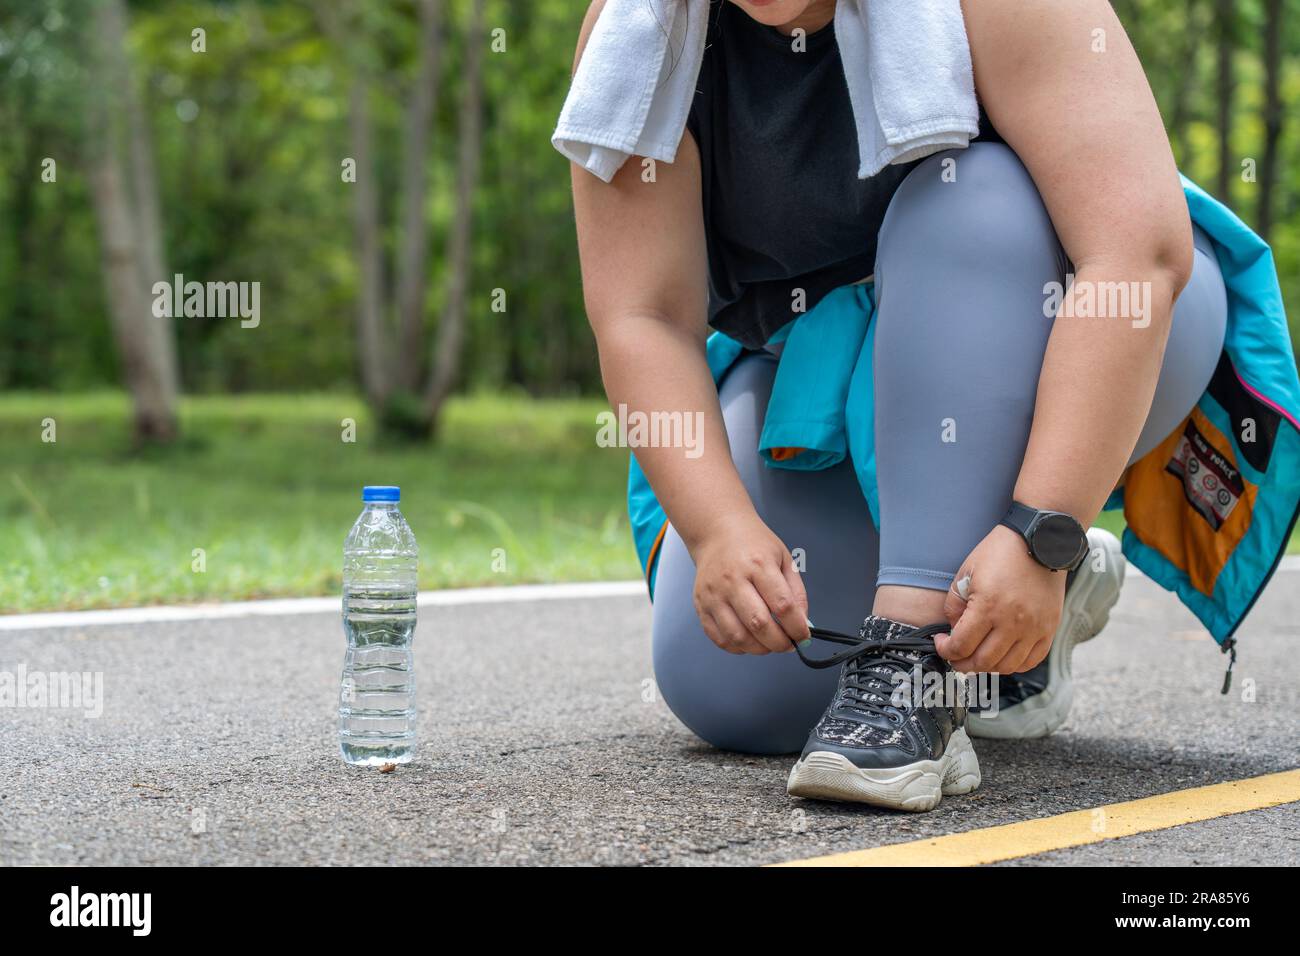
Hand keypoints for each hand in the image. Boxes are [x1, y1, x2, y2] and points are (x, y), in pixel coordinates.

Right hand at [689, 513, 809, 653]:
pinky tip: (749, 641)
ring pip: (737, 636)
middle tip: (788, 644)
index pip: (782, 605)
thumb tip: (801, 625)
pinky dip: (737, 647)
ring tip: (769, 644)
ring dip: (759, 649)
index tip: (803, 636)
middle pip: (758, 624)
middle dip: (779, 643)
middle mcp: (732, 580)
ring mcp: (713, 594)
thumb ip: (796, 593)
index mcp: (758, 564)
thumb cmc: (754, 545)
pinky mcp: (701, 605)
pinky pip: (719, 638)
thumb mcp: (784, 559)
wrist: (717, 532)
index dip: (796, 627)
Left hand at [937, 524, 1067, 673]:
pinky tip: (1002, 656)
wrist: (1039, 541)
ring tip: (977, 657)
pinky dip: (1014, 665)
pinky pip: (1031, 660)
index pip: (961, 646)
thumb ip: (954, 605)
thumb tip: (953, 631)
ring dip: (987, 667)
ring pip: (1007, 666)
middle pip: (983, 662)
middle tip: (955, 657)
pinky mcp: (1050, 629)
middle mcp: (1013, 622)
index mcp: (988, 607)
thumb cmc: (999, 553)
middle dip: (962, 664)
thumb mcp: (966, 572)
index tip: (942, 643)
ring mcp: (1034, 628)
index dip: (946, 651)